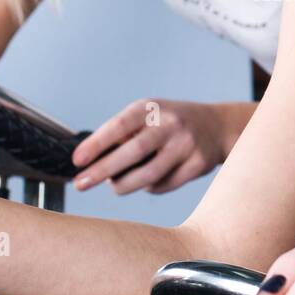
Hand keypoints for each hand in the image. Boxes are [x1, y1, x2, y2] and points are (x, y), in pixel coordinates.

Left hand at [70, 99, 225, 194]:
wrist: (217, 126)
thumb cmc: (169, 123)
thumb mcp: (148, 115)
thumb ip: (123, 134)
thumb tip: (90, 161)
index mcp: (152, 107)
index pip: (120, 125)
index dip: (97, 144)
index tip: (77, 160)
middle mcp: (170, 123)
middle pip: (133, 152)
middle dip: (102, 171)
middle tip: (80, 184)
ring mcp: (186, 145)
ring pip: (149, 175)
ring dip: (124, 185)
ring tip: (114, 186)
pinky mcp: (197, 165)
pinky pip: (164, 185)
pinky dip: (149, 187)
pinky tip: (147, 181)